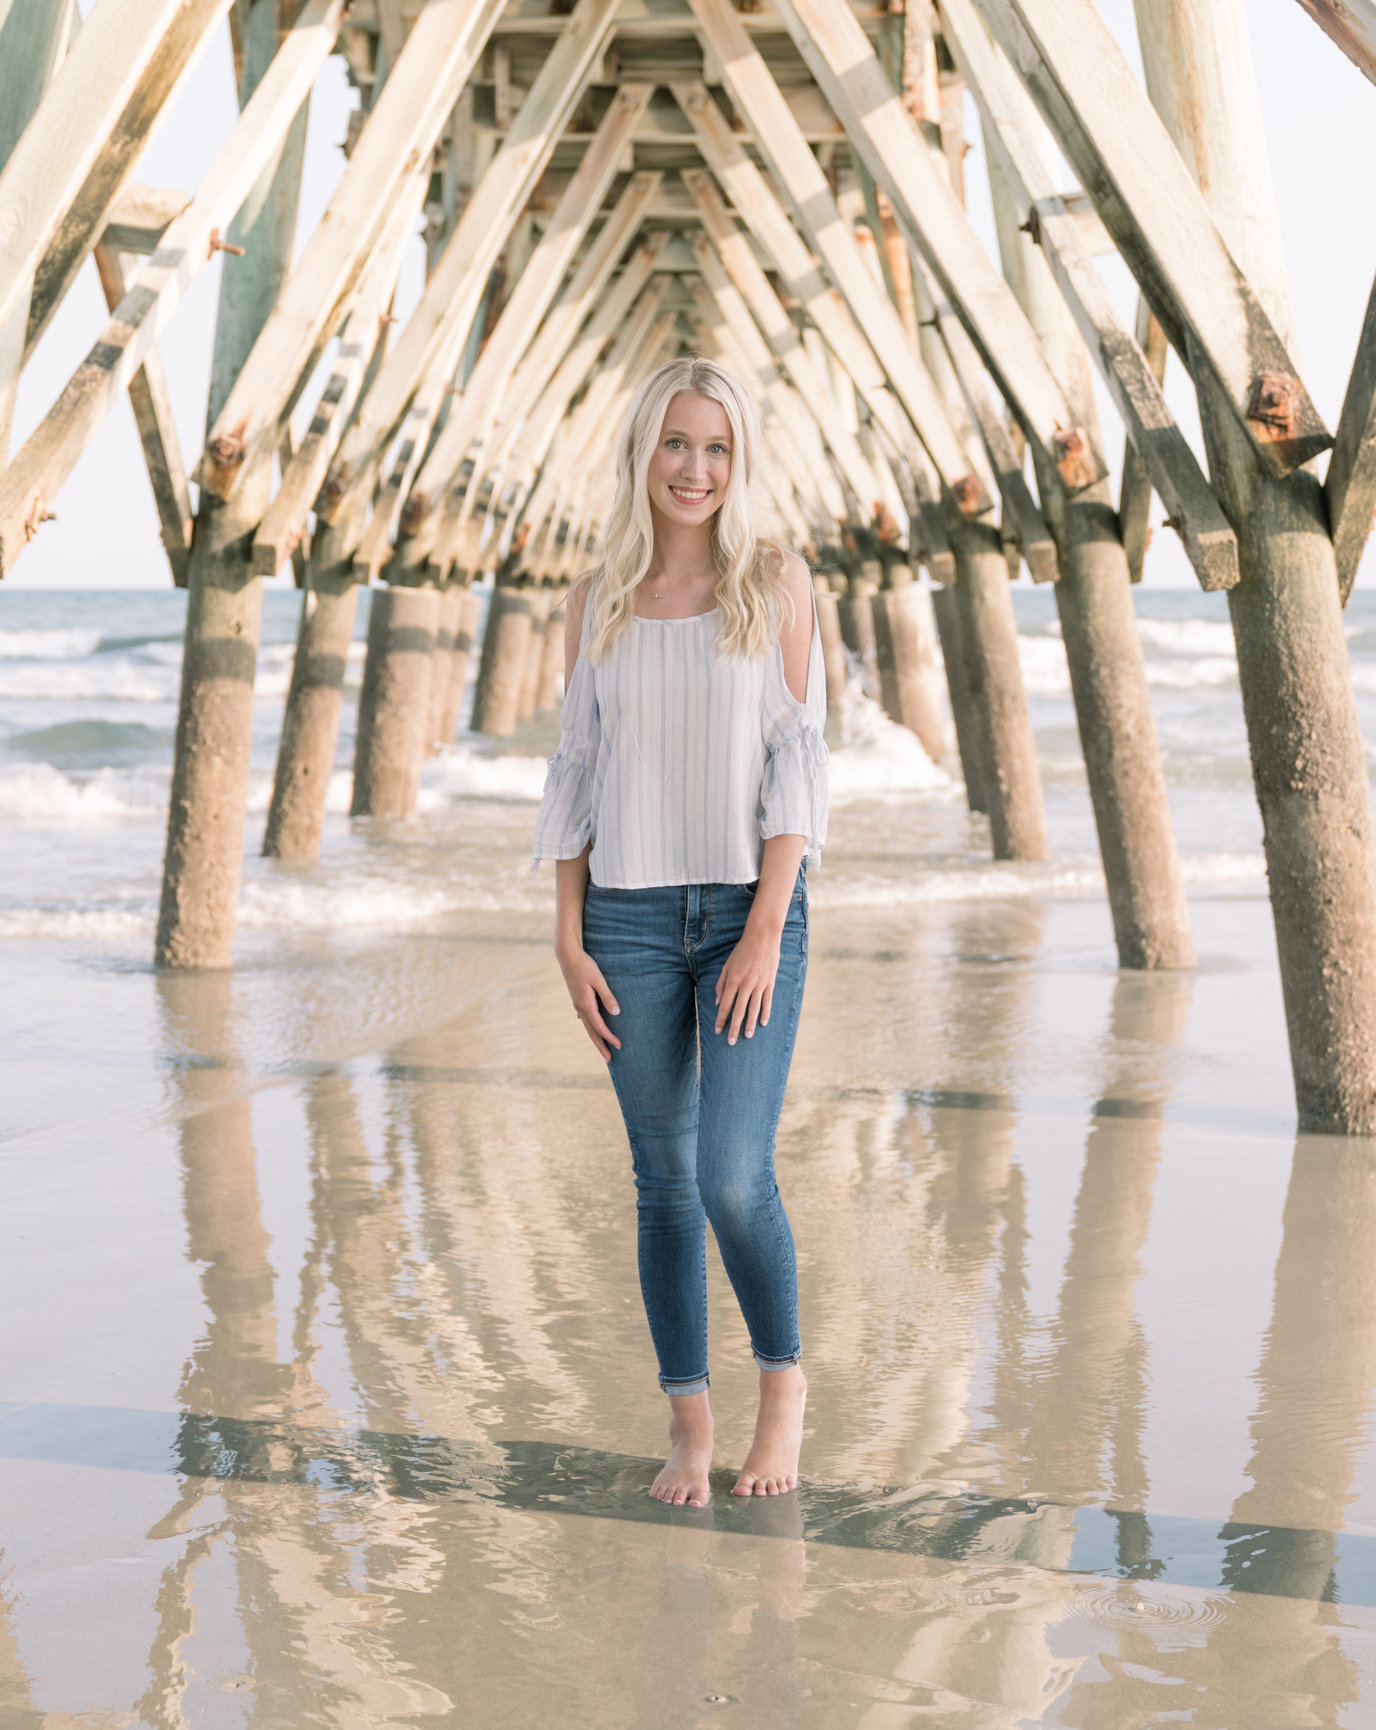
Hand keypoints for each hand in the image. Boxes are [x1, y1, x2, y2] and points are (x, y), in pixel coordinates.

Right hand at [559, 946, 620, 1060]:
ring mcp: (577, 1004)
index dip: (610, 1037)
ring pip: (588, 1027)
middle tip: (609, 1059)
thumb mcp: (599, 980)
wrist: (568, 956)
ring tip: (603, 1048)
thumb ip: (607, 997)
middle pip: (592, 1032)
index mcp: (586, 1004)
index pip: (600, 1027)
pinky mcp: (577, 1000)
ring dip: (596, 1039)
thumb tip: (616, 1014)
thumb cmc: (585, 966)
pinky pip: (586, 1019)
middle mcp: (580, 1007)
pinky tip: (596, 1030)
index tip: (620, 1046)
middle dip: (601, 1046)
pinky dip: (592, 1028)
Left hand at [714, 919, 781, 1045]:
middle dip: (734, 1027)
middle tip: (730, 1042)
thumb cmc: (742, 950)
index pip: (726, 1004)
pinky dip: (765, 1013)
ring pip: (754, 1008)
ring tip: (746, 1037)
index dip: (721, 1018)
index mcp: (734, 979)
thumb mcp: (727, 965)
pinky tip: (762, 1023)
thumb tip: (719, 1002)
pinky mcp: (770, 982)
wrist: (762, 937)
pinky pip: (767, 1001)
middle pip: (739, 1010)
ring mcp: (759, 983)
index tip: (717, 1031)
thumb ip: (722, 984)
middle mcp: (746, 983)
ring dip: (749, 1024)